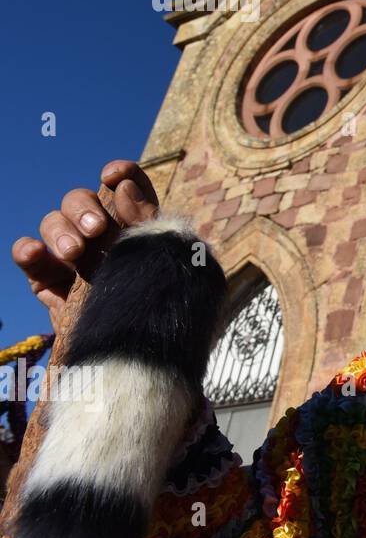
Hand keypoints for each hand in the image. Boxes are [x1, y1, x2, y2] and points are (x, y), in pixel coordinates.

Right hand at [11, 160, 159, 330]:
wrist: (140, 363)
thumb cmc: (164, 313)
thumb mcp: (165, 266)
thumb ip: (145, 224)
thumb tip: (123, 186)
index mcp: (141, 230)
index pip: (129, 188)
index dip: (122, 173)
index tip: (115, 175)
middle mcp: (106, 239)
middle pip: (83, 200)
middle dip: (84, 207)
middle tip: (95, 230)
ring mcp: (74, 260)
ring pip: (54, 222)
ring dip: (59, 229)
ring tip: (74, 252)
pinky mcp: (49, 284)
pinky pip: (29, 257)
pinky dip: (27, 250)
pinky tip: (35, 253)